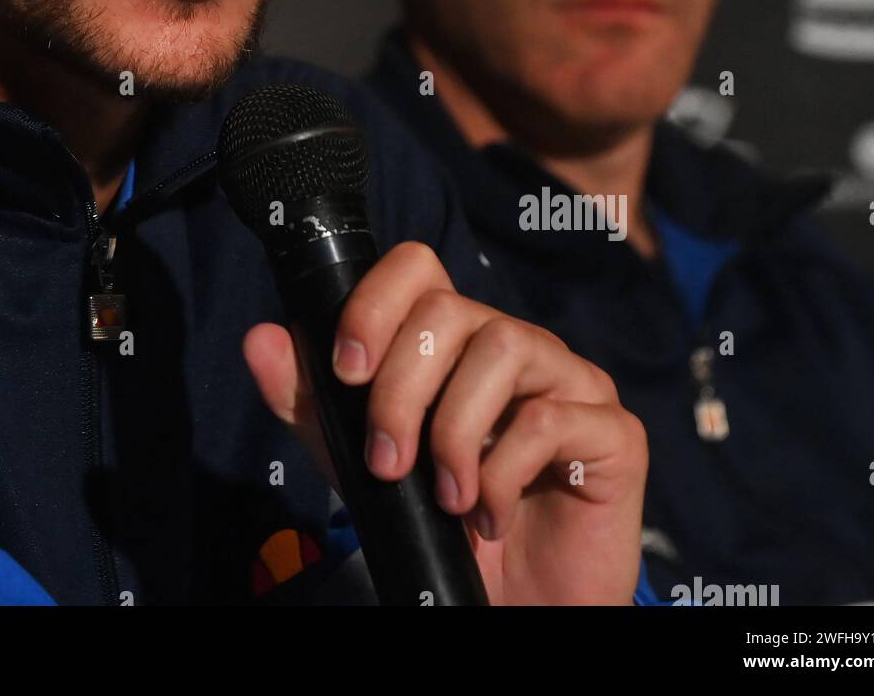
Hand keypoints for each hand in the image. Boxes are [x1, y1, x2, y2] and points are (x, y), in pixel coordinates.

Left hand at [243, 241, 646, 604]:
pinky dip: (505, 471)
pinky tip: (491, 512)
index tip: (347, 370)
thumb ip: (312, 402)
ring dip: (455, 431)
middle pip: (450, 310)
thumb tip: (260, 339)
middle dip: (401, 390)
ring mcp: (569, 379)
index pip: (417, 268)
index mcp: (455, 339)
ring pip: (503, 347)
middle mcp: (513, 343)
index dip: (375, 303)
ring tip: (448, 496)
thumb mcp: (357, 461)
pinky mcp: (613, 431)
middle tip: (389, 463)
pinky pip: (552, 416)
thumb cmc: (440, 526)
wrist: (513, 605)